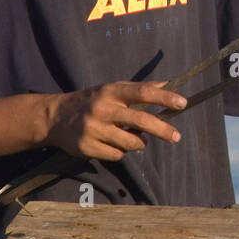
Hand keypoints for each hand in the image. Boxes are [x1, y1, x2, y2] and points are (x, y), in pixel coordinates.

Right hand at [41, 81, 187, 160]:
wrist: (55, 117)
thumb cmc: (92, 101)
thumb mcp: (112, 89)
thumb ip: (139, 88)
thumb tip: (169, 84)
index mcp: (111, 91)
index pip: (142, 92)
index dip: (164, 97)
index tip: (182, 103)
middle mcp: (102, 108)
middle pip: (140, 121)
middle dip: (162, 129)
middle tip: (176, 136)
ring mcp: (93, 129)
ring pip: (130, 143)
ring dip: (138, 143)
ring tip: (134, 138)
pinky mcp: (86, 147)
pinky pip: (116, 155)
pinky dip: (120, 152)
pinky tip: (112, 143)